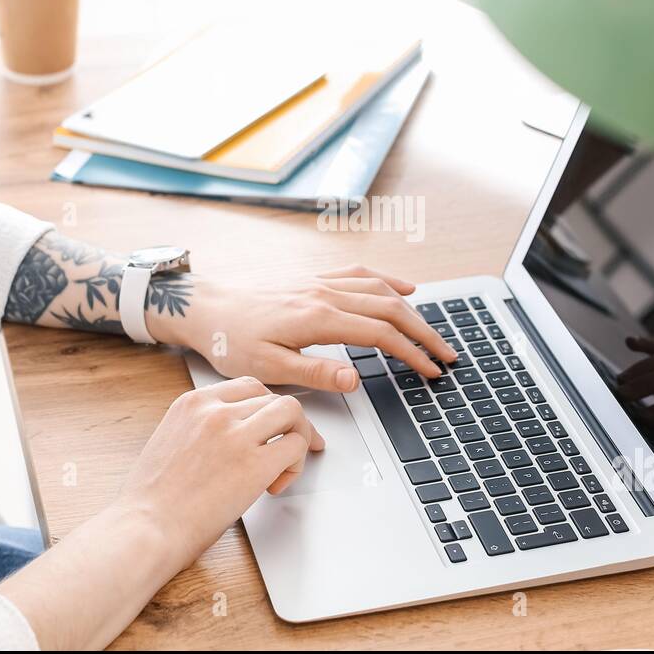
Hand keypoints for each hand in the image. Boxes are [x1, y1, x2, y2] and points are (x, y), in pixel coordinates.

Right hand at [112, 376, 324, 571]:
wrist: (145, 529)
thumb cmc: (152, 501)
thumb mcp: (170, 441)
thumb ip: (201, 429)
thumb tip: (231, 437)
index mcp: (192, 403)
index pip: (247, 387)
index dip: (265, 409)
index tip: (269, 428)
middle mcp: (215, 411)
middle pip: (273, 398)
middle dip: (287, 424)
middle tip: (289, 448)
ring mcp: (236, 434)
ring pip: (291, 412)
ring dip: (297, 438)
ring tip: (285, 466)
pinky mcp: (254, 464)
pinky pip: (295, 446)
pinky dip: (296, 465)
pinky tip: (275, 485)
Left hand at [148, 265, 457, 391]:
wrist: (206, 307)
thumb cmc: (230, 341)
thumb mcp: (267, 368)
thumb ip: (315, 373)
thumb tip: (356, 380)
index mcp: (318, 318)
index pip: (381, 336)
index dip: (412, 354)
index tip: (431, 371)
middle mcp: (325, 294)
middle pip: (391, 310)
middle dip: (425, 333)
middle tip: (447, 356)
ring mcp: (321, 282)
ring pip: (381, 290)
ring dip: (412, 310)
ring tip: (433, 331)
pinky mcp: (314, 278)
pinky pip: (361, 274)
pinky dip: (388, 281)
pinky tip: (403, 289)